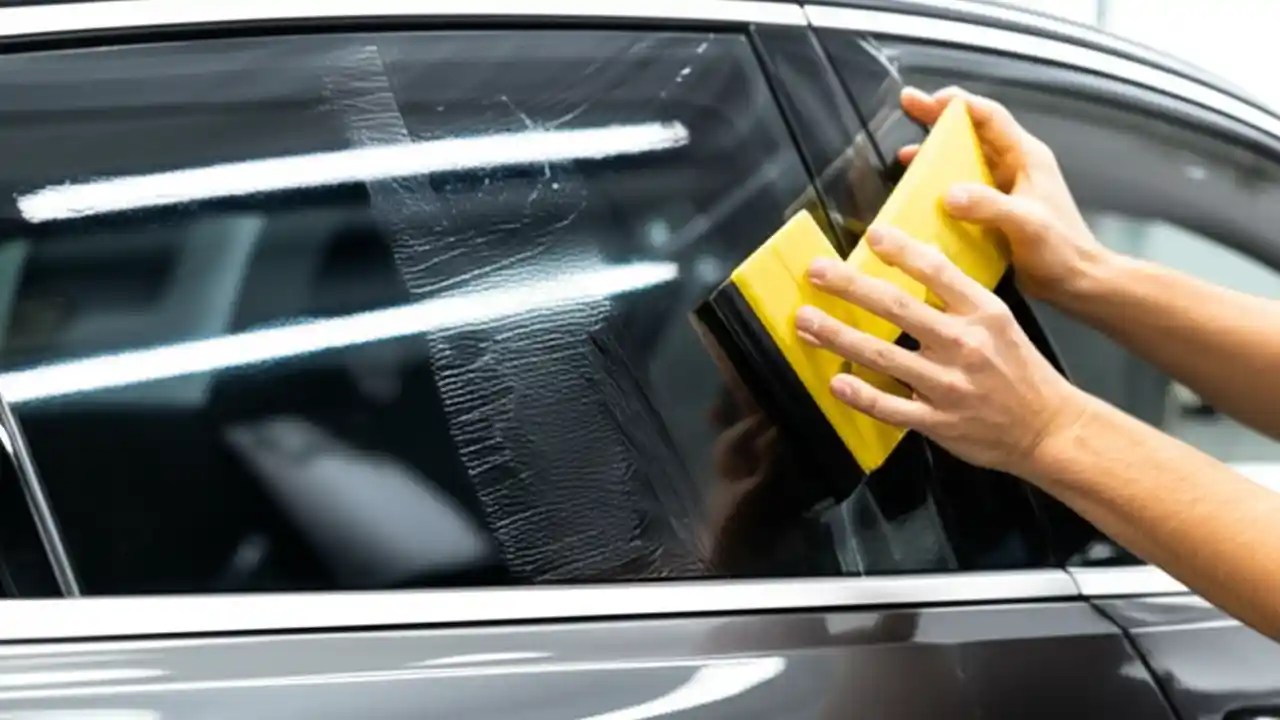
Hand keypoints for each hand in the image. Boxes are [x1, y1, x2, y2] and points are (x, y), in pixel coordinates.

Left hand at [794, 227, 1088, 475]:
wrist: (1049, 427)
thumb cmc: (1019, 370)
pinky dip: (861, 395)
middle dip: (849, 287)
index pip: (936, 272)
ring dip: (838, 336)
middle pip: (897, 307)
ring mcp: (948, 385)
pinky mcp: (938, 420)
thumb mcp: (999, 322)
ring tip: (806, 322)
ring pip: (883, 355)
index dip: (901, 251)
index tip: (870, 236)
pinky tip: (836, 381)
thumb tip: (915, 267)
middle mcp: (963, 344)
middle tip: (816, 272)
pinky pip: (891, 406)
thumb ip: (958, 298)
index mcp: (982, 313)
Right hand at [899, 86, 1112, 302]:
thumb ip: (988, 206)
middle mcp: (1014, 166)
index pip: (989, 116)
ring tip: (903, 155)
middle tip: (907, 105)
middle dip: (938, 118)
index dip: (958, 103)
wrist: (1076, 282)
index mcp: (1026, 157)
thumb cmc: (1061, 250)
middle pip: (972, 131)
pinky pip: (962, 188)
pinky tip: (920, 196)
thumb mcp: (1025, 224)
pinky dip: (939, 185)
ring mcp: (1004, 188)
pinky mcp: (994, 211)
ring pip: (965, 159)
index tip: (927, 99)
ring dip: (935, 154)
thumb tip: (947, 194)